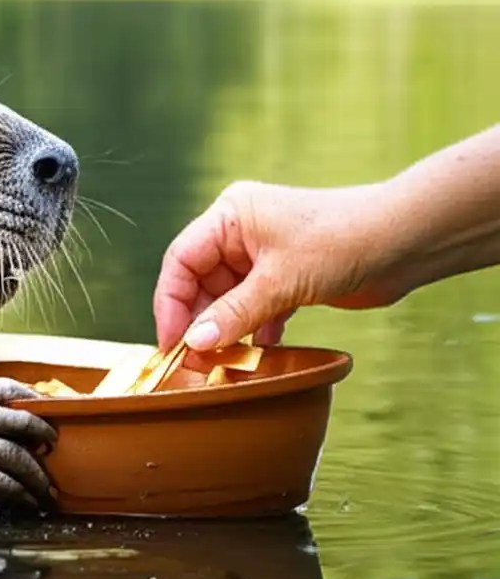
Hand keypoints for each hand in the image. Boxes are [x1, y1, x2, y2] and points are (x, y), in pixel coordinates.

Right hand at [153, 180, 410, 351]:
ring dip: (226, 330)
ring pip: (227, 299)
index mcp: (231, 216)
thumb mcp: (280, 281)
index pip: (181, 260)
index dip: (171, 302)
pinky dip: (254, 330)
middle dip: (198, 322)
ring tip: (223, 362)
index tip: (172, 341)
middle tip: (195, 362)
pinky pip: (255, 308)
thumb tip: (193, 344)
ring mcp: (264, 257)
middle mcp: (241, 233)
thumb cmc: (343, 240)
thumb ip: (233, 314)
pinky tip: (260, 350)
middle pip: (201, 283)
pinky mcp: (287, 279)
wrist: (408, 241)